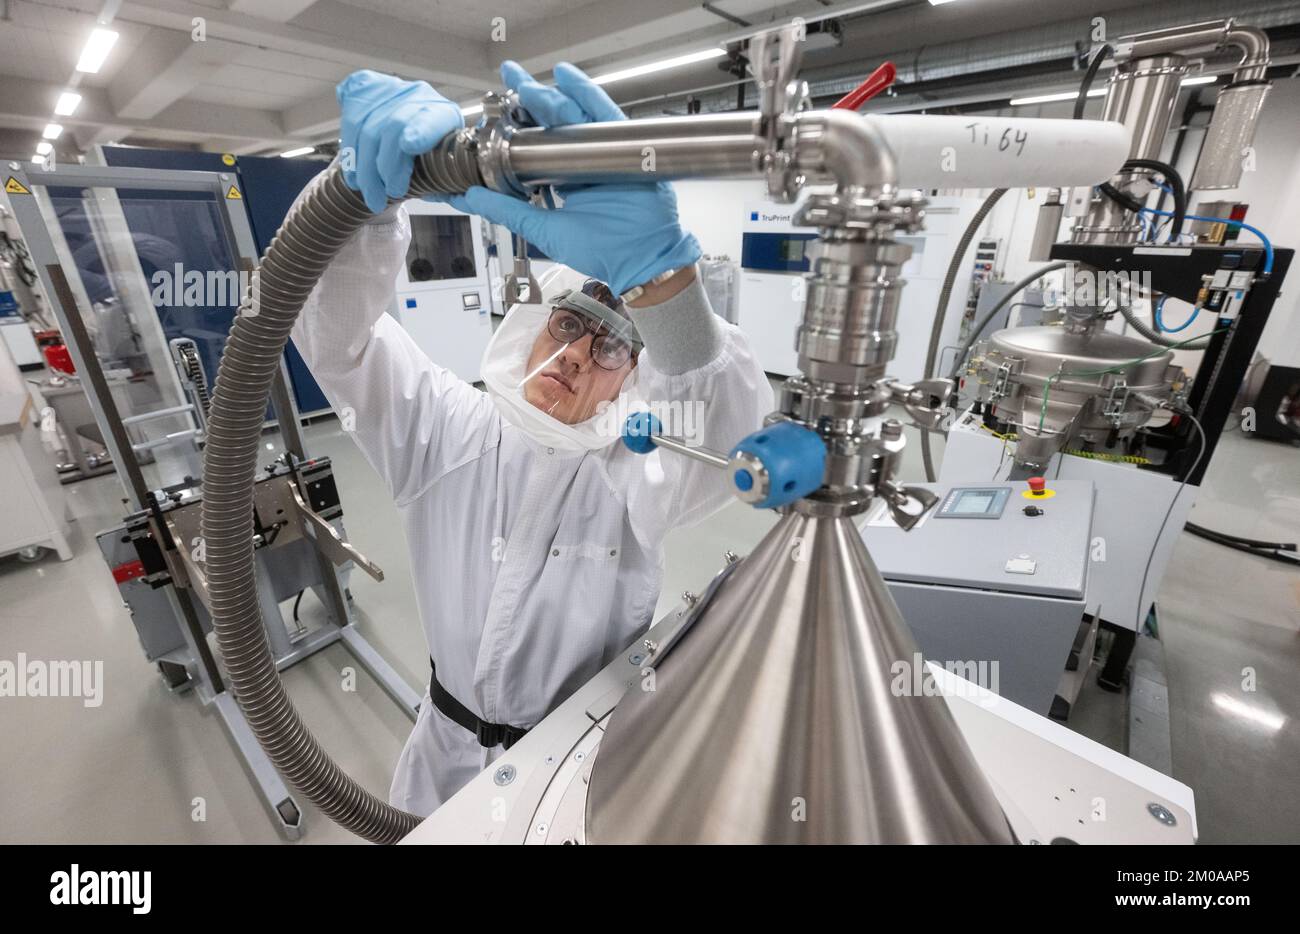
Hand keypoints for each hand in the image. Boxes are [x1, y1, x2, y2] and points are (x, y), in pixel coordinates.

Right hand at [336, 70, 463, 212]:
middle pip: (393, 127)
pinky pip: (351, 123)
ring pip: (367, 130)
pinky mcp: (365, 90)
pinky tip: (354, 178)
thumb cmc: (432, 151)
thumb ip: (445, 180)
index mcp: (444, 114)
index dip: (420, 131)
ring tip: (371, 195)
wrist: (410, 117)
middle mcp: (417, 97)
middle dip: (386, 167)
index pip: (432, 119)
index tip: (409, 146)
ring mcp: (390, 91)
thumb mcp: (446, 164)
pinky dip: (350, 154)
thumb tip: (448, 200)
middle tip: (385, 196)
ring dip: (365, 170)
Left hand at [443, 61, 699, 295]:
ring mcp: (602, 151)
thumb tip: (469, 197)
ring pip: (572, 114)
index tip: (496, 108)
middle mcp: (582, 161)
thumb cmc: (600, 250)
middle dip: (528, 97)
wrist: (641, 257)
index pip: (536, 143)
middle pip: (552, 121)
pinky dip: (585, 92)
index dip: (517, 123)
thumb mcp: (542, 228)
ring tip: (525, 84)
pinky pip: (602, 111)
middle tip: (509, 76)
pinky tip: (565, 75)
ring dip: (548, 96)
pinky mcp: (624, 143)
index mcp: (562, 178)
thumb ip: (506, 210)